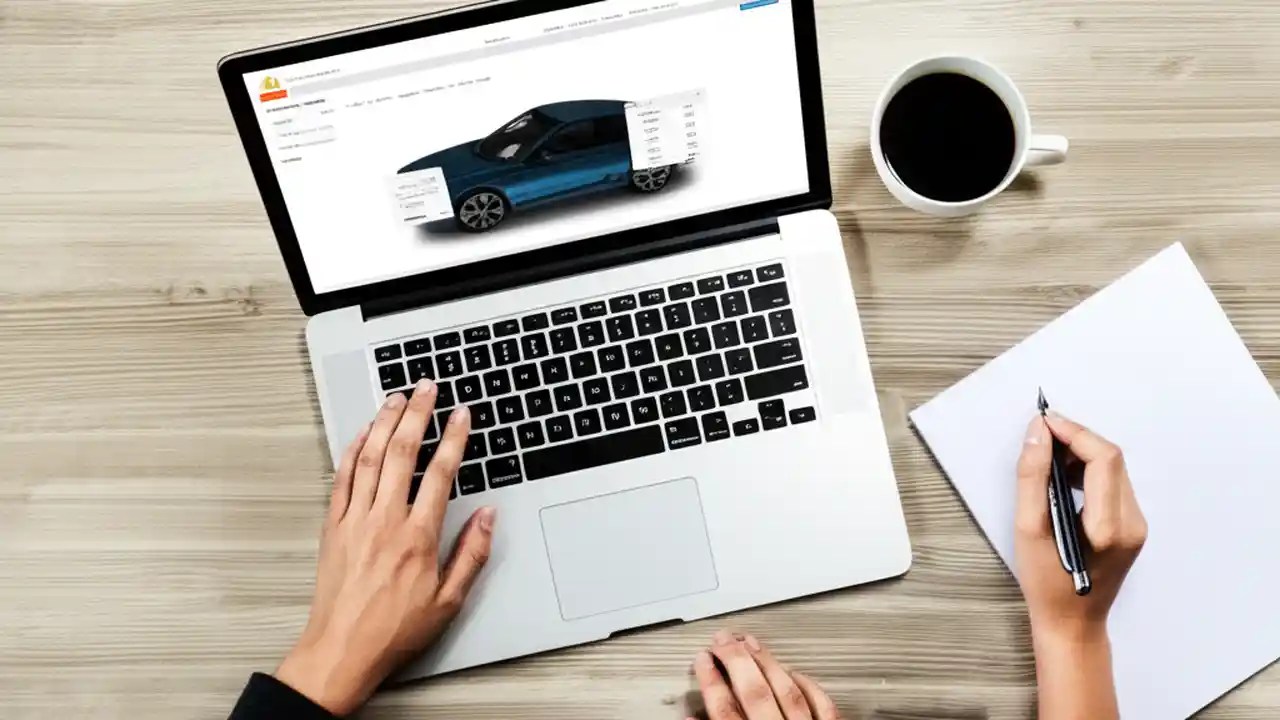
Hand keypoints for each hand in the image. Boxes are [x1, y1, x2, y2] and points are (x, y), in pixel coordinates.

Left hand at [274, 381, 495, 715]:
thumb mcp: (449, 600)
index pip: (441, 473)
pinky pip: (341, 478)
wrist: (342, 651)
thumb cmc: (393, 630)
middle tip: (427, 389)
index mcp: (417, 537)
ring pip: (369, 457)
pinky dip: (351, 451)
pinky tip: (360, 435)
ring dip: (383, 422)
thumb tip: (488, 518)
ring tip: (395, 399)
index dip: (454, 438)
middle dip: (417, 414)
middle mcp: (384, 521)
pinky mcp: (333, 527)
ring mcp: (354, 521)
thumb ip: (472, 553)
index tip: (461, 415)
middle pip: (402, 452)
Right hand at [691, 630, 841, 719]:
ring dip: (768, 663)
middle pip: (755, 692)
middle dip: (736, 659)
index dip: (710, 680)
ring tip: (753, 642)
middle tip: (723, 638)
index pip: (725, 710)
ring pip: (788, 692)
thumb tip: (690, 717)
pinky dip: (808, 686)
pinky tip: (795, 672)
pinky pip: (824, 706)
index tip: (702, 659)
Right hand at [1014, 412, 1146, 640]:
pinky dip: (1086, 471)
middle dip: (1076, 439)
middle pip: (1111, 459)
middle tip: (1040, 435)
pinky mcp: (1131, 526)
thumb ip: (1032, 478)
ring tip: (1045, 457)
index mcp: (1110, 526)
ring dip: (1080, 453)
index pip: (1103, 459)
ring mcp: (1136, 525)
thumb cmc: (1047, 585)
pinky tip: (1061, 478)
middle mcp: (1132, 523)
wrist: (1072, 624)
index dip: (1074, 432)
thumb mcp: (1028, 530)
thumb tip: (1037, 434)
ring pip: (1112, 469)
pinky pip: (1111, 484)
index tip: (1043, 422)